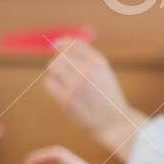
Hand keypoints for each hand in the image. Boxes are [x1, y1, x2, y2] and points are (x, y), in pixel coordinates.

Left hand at [43, 39, 145, 153]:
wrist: (114, 121)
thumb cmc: (106, 95)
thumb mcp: (104, 71)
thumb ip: (85, 57)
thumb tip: (58, 43)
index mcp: (99, 62)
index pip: (73, 44)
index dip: (63, 43)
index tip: (57, 45)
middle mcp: (88, 71)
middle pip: (60, 55)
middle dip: (59, 60)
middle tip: (64, 71)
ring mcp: (76, 85)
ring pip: (53, 67)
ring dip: (55, 73)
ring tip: (66, 82)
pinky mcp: (66, 98)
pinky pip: (49, 83)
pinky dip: (53, 85)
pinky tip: (63, 92)